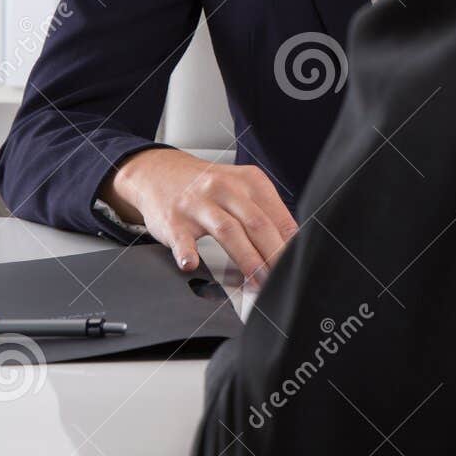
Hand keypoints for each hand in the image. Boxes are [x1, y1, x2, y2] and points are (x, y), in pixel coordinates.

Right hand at [99, 148, 296, 289]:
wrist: (160, 173)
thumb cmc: (208, 188)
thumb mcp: (241, 189)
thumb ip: (266, 213)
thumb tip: (292, 244)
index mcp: (249, 181)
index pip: (277, 215)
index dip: (288, 244)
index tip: (295, 266)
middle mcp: (225, 188)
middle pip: (257, 224)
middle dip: (273, 255)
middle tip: (281, 280)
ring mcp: (198, 204)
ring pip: (228, 231)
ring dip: (247, 260)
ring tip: (258, 283)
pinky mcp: (174, 220)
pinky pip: (182, 238)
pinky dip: (187, 252)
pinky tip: (192, 265)